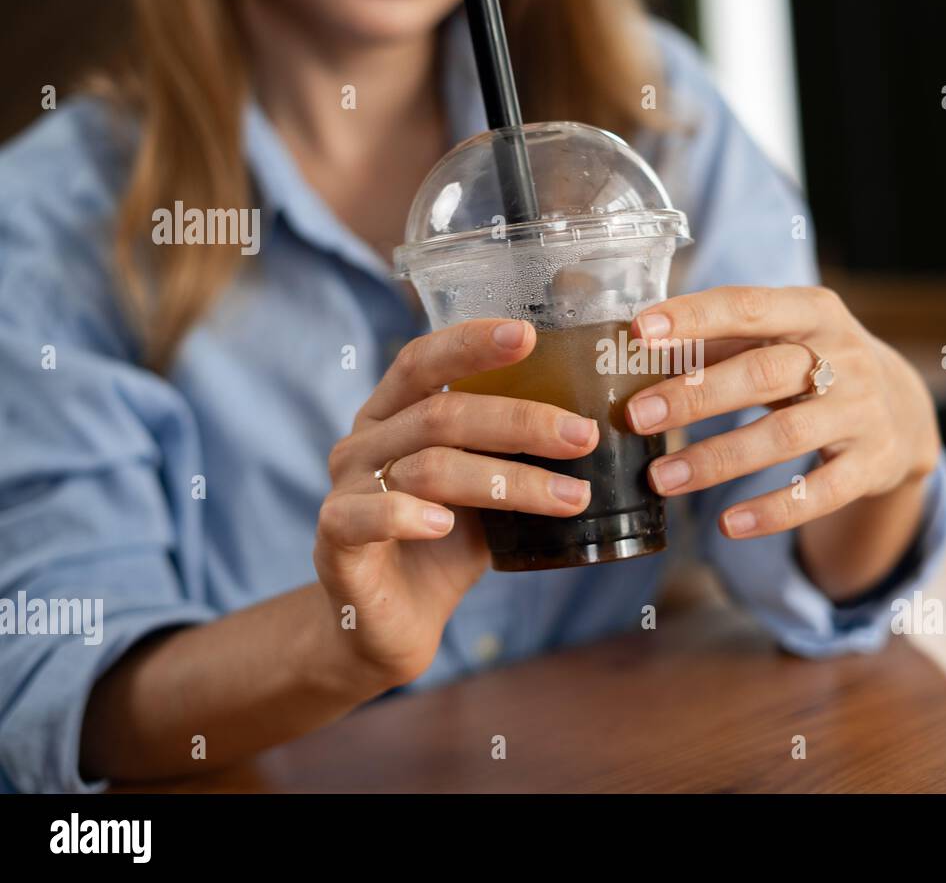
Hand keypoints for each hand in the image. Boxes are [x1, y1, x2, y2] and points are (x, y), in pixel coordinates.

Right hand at [312, 319, 598, 687]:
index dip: (471, 343)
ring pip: (428, 467)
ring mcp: (344, 489)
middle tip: (584, 435)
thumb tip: (595, 430)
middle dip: (522, 421)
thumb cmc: (443, 549)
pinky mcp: (334, 540)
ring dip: (508, 481)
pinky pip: (366, 515)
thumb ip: (516, 458)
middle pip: (442, 414)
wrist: (390, 627)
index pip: (424, 360)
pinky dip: (408, 515)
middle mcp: (364, 442)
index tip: (530, 334)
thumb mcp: (488, 494)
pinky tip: (447, 525)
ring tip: (571, 497)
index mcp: (394, 416)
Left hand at [625, 285, 939, 550]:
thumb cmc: (816, 363)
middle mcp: (845, 357)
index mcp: (814, 311)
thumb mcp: (781, 337)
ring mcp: (863, 411)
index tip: (639, 331)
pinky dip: (774, 510)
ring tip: (662, 478)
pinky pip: (821, 492)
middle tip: (637, 416)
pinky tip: (728, 524)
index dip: (694, 317)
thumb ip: (719, 341)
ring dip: (718, 458)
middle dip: (696, 395)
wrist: (905, 408)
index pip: (749, 306)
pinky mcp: (874, 463)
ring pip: (786, 435)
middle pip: (764, 373)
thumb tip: (637, 349)